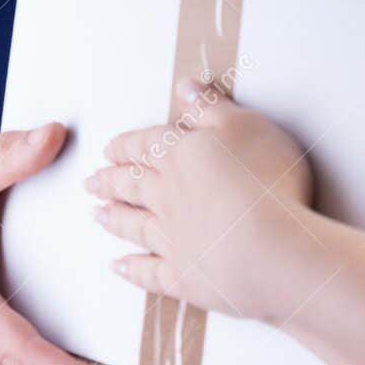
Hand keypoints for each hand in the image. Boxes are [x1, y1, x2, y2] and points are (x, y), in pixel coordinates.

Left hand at [85, 78, 312, 322]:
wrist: (273, 249)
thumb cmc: (266, 181)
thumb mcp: (245, 126)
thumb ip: (210, 107)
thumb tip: (184, 88)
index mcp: (179, 156)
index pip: (146, 146)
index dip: (126, 146)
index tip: (109, 150)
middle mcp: (166, 197)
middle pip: (131, 185)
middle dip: (110, 181)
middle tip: (91, 182)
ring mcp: (171, 239)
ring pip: (133, 225)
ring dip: (114, 219)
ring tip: (96, 214)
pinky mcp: (183, 277)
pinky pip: (148, 273)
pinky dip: (131, 269)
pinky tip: (118, 266)